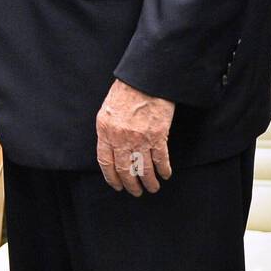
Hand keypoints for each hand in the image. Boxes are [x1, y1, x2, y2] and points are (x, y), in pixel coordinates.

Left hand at [95, 78, 173, 194]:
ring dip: (149, 182)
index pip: (105, 162)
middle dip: (131, 185)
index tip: (118, 186)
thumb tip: (111, 150)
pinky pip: (161, 160)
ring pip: (143, 169)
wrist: (145, 78)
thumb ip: (108, 131)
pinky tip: (165, 175)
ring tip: (152, 188)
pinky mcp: (158, 135)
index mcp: (105, 130)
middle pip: (125, 170)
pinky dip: (164, 170)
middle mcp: (121, 137)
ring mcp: (140, 138)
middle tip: (136, 192)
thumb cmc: (126, 91)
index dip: (112, 178)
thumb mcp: (108, 110)